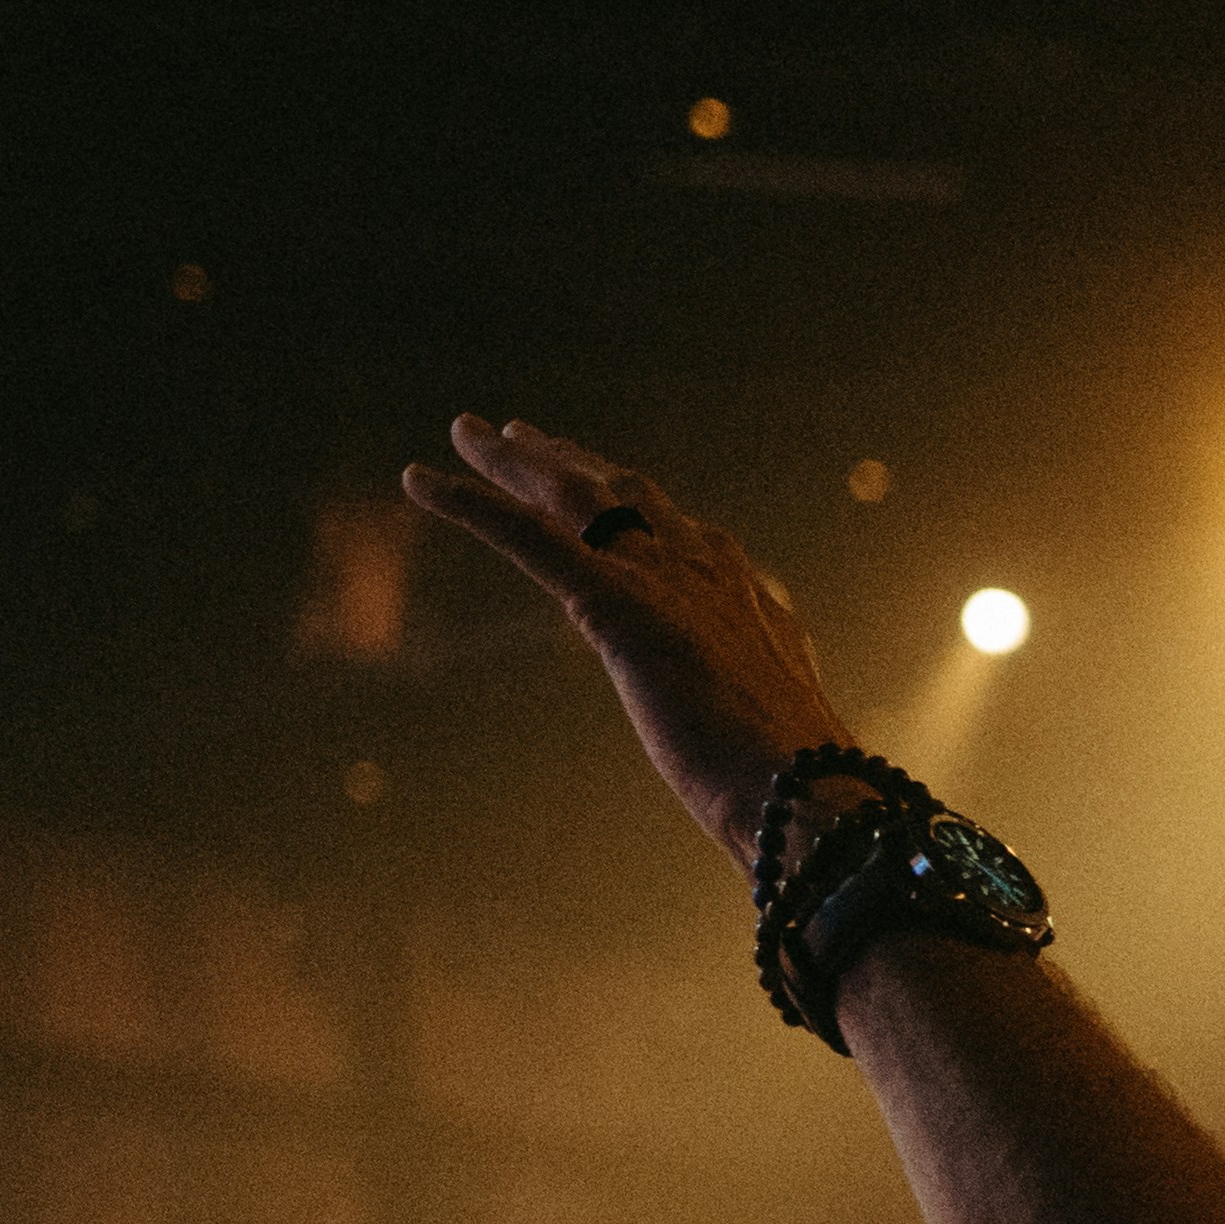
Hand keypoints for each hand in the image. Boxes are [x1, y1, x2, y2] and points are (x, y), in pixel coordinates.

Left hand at [397, 416, 857, 861]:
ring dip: (512, 460)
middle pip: (620, 492)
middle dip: (566, 460)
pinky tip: (419, 481)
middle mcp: (702, 564)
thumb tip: (757, 737)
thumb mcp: (769, 731)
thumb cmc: (798, 788)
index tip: (597, 481)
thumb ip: (748, 706)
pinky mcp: (614, 602)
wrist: (805, 791)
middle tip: (518, 437)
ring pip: (570, 494)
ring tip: (466, 432)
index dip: (627, 499)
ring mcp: (659, 577)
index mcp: (743, 592)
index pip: (673, 528)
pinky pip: (526, 534)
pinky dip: (466, 503)